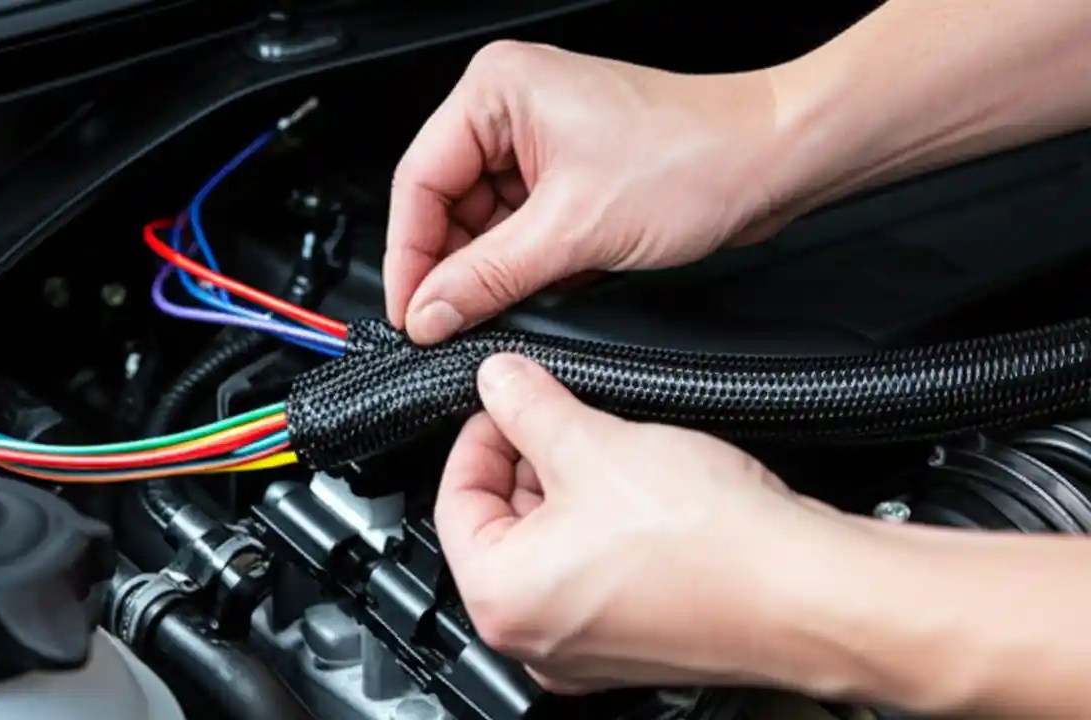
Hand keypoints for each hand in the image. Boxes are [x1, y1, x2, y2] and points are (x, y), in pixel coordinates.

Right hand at [385, 41, 794, 344]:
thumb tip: (430, 312)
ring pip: (482, 223)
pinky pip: (519, 229)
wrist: (770, 162)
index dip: (410, 255)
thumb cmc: (694, 157)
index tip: (411, 311)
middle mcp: (511, 107)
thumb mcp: (572, 230)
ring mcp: (539, 141)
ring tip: (498, 307)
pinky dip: (522, 266)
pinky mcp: (566, 174)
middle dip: (451, 267)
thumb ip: (489, 277)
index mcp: (497, 90)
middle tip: (445, 323)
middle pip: (446, 203)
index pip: (419, 181)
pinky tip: (536, 288)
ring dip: (489, 271)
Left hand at [436, 354, 856, 693]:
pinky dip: (606, 529)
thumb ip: (529, 405)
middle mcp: (536, 640)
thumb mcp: (594, 443)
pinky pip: (597, 575)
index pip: (454, 501)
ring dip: (570, 490)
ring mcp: (588, 651)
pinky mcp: (638, 644)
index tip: (502, 403)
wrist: (808, 592)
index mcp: (502, 600)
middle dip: (528, 462)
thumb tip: (499, 382)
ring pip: (552, 549)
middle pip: (502, 526)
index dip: (479, 435)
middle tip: (559, 416)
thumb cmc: (709, 544)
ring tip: (611, 448)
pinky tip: (643, 493)